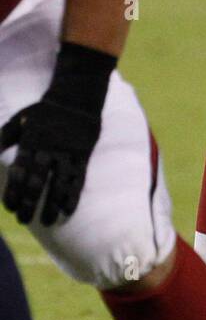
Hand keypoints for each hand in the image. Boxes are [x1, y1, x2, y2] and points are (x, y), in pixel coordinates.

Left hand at [1, 98, 100, 224]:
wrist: (77, 97)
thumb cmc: (44, 111)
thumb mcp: (19, 119)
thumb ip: (4, 138)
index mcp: (32, 140)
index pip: (20, 170)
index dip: (14, 191)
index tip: (10, 208)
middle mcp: (49, 148)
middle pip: (38, 180)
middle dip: (30, 202)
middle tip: (23, 220)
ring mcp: (68, 152)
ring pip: (59, 183)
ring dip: (52, 204)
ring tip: (46, 222)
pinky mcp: (83, 155)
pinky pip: (78, 178)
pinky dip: (72, 195)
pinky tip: (67, 211)